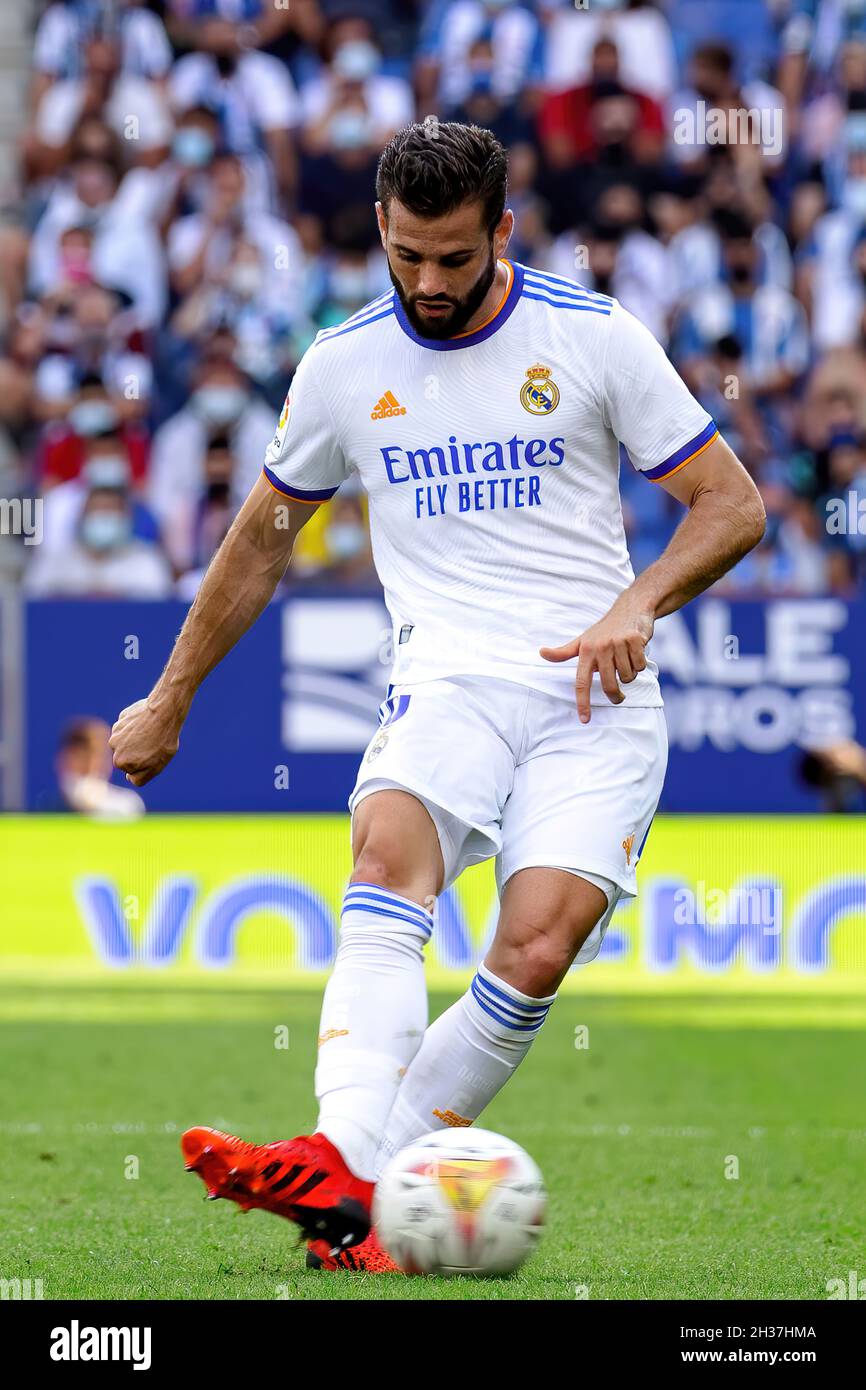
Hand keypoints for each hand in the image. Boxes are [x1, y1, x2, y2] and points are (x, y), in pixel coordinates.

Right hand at [109, 696, 183, 786]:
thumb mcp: (157, 766)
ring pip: (128, 742)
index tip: (153, 756)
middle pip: (127, 757)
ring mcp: (116, 732)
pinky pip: (130, 728)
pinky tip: (148, 723)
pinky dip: (137, 728)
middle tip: (153, 744)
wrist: (164, 712)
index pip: (132, 773)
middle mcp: (113, 748)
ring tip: (151, 733)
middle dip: (138, 753)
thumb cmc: (163, 741)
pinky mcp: (121, 719)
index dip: (145, 766)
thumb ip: (141, 777)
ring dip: (137, 740)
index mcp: (121, 762)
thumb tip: (129, 777)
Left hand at [540, 603, 653, 723]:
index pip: (581, 682)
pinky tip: (636, 652)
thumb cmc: (604, 630)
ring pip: (627, 677)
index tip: (584, 719)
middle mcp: (600, 647)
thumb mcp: (582, 640)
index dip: (582, 702)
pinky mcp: (635, 641)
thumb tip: (541, 653)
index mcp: (585, 650)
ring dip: (630, 674)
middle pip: (608, 685)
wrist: (631, 608)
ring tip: (627, 661)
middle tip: (618, 698)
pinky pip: (640, 666)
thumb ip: (563, 652)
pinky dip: (640, 664)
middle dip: (615, 696)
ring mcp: (618, 643)